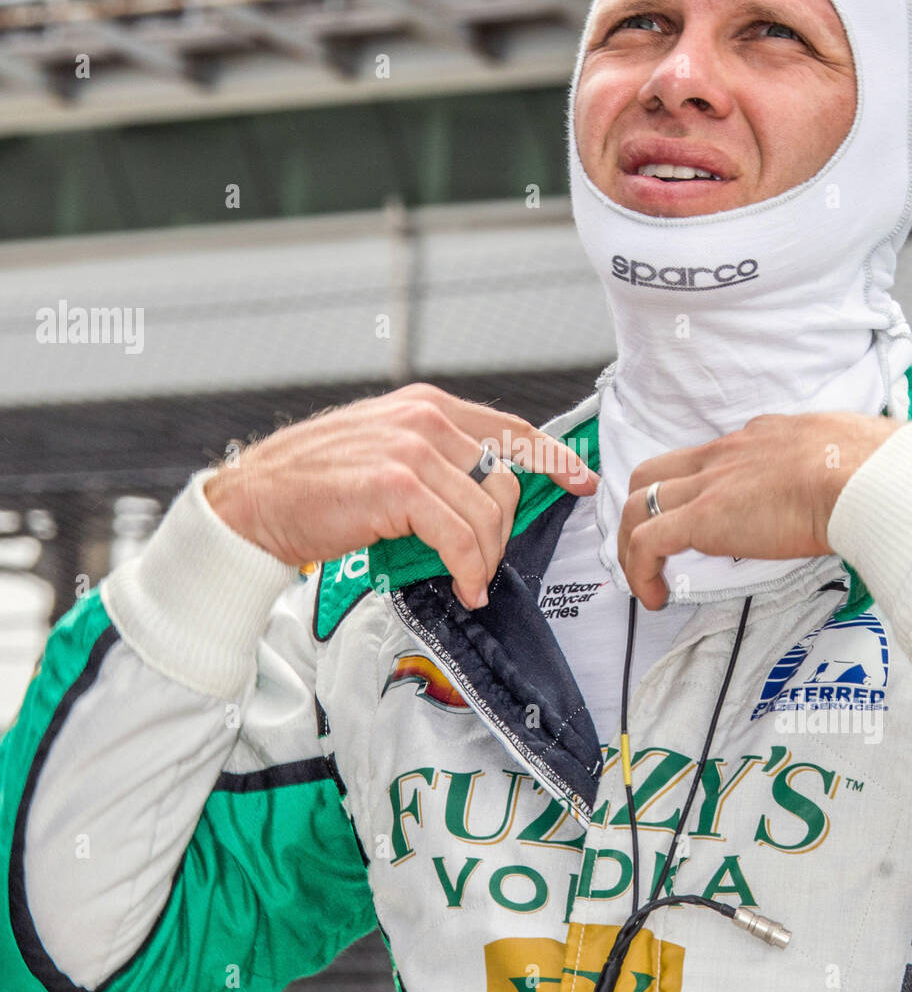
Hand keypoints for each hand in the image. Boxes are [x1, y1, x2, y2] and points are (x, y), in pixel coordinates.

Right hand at [204, 382, 597, 609]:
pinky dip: (469, 568)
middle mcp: (424, 419)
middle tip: (482, 562)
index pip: (510, 427)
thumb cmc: (311, 486)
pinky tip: (462, 585)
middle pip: (504, 478)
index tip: (578, 480)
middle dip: (503, 531)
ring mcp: (412, 449)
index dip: (552, 457)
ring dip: (485, 557)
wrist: (253, 502)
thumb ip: (433, 460)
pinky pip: (461, 536)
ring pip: (487, 512)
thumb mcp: (381, 452)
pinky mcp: (397, 486)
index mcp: (425, 407)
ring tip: (468, 578)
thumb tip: (479, 493)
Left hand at [616, 412, 901, 608]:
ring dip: (631, 542)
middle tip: (652, 545)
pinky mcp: (703, 517)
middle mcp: (725, 453)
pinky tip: (654, 597)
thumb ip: (830, 466)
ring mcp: (709, 484)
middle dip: (643, 506)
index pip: (710, 456)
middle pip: (655, 470)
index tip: (703, 518)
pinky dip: (639, 569)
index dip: (696, 488)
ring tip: (643, 577)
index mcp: (760, 438)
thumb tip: (846, 483)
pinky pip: (647, 542)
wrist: (866, 478)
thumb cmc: (873, 470)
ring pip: (636, 503)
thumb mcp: (846, 452)